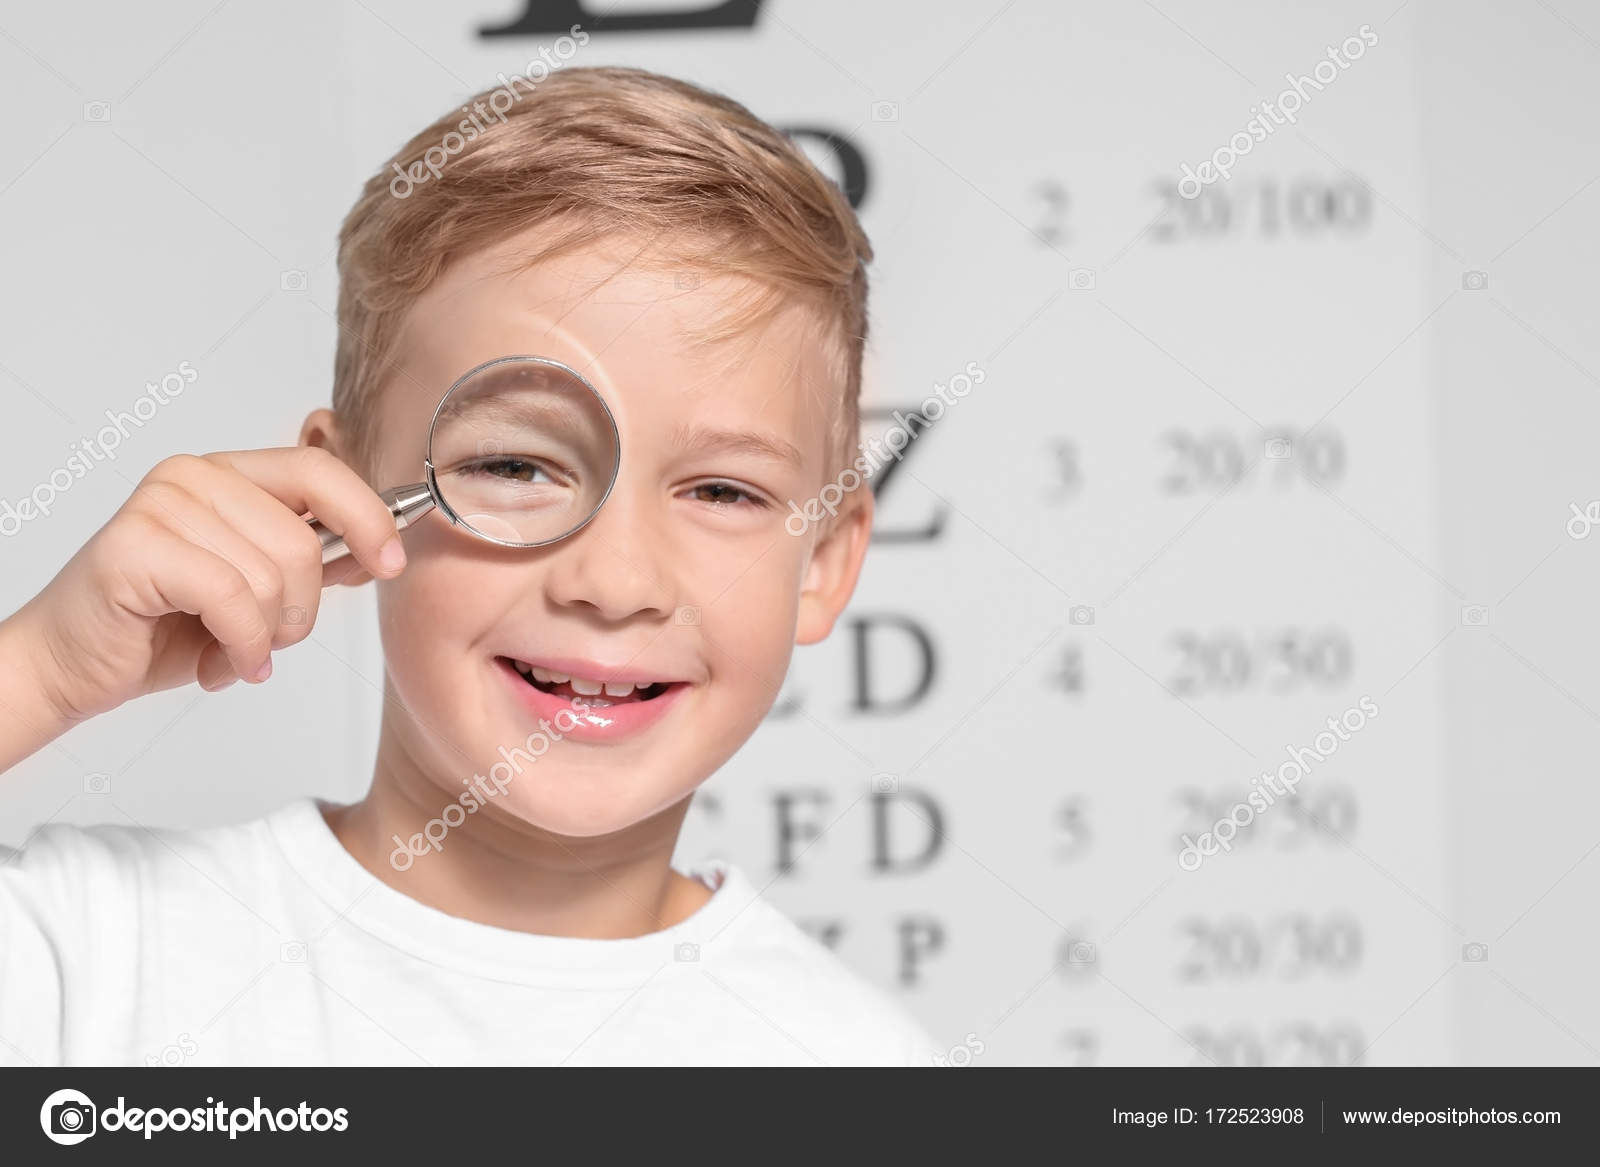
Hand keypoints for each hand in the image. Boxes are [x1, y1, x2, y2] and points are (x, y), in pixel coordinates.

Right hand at [10, 447, 406, 723]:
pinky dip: (242, 647)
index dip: (368, 517)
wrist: (73, 665)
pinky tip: (221, 665)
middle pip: (304, 541)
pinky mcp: (135, 546)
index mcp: (228, 475)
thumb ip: (312, 562)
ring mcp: (161, 505)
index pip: (319, 471)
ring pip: (273, 577)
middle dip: (301, 611)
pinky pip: (234, 600)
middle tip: (269, 641)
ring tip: (230, 651)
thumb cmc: (164, 627)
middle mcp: (194, 476)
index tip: (390, 564)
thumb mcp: (258, 592)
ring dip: (265, 637)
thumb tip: (376, 550)